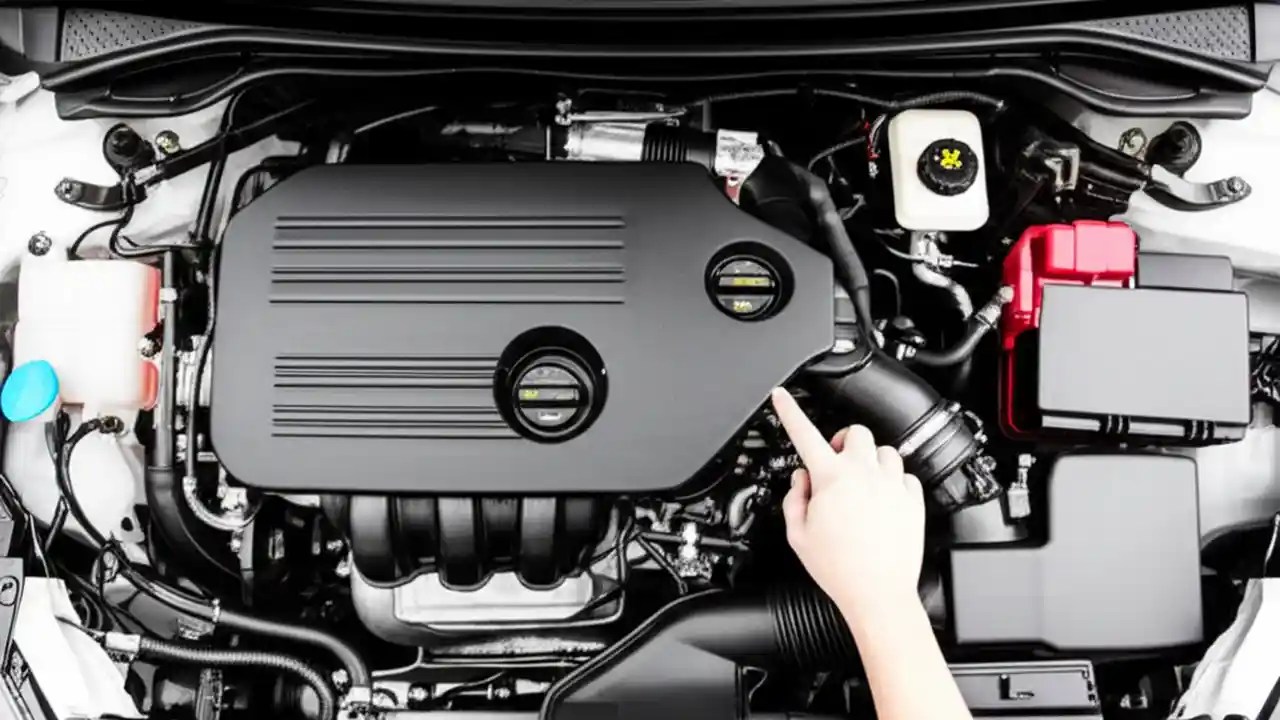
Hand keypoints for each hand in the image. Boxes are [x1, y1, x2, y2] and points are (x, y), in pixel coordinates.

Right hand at [770, 388, 924, 616]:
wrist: (879, 596)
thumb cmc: (840, 570)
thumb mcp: (798, 536)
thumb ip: (794, 499)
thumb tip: (802, 480)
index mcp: (832, 480)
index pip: (804, 434)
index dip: (789, 411)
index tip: (782, 396)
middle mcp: (864, 475)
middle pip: (855, 433)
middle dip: (842, 443)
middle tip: (835, 465)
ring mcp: (892, 485)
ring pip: (883, 450)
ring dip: (869, 461)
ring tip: (861, 486)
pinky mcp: (913, 500)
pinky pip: (906, 475)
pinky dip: (893, 481)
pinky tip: (883, 500)